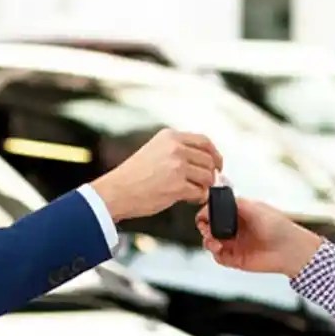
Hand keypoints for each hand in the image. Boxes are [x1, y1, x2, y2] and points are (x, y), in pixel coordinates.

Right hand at [91, 128, 222, 220]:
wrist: (116, 191)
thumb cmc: (133, 176)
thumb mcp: (155, 151)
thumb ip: (178, 151)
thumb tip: (206, 162)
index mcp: (170, 137)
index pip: (204, 141)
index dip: (215, 154)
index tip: (218, 165)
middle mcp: (175, 148)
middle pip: (209, 160)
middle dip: (211, 174)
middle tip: (206, 184)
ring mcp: (177, 167)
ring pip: (208, 177)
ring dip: (204, 187)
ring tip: (192, 192)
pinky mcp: (178, 186)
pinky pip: (200, 192)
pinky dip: (198, 198)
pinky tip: (188, 199)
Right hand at [196, 197, 322, 276]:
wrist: (289, 249)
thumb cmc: (278, 226)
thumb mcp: (255, 208)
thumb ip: (236, 203)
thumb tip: (218, 199)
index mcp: (239, 214)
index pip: (216, 212)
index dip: (207, 213)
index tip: (204, 216)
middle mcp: (235, 229)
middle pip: (210, 227)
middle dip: (204, 227)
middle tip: (207, 228)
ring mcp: (235, 244)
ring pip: (211, 242)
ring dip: (208, 241)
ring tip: (214, 242)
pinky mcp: (236, 259)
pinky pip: (219, 258)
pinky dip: (215, 254)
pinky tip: (220, 249)